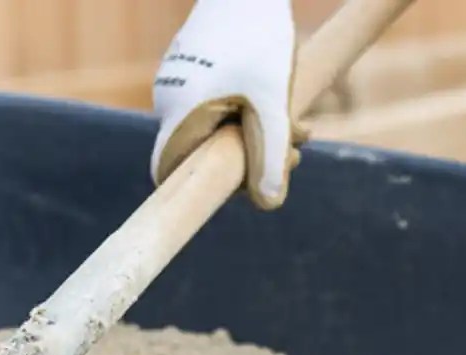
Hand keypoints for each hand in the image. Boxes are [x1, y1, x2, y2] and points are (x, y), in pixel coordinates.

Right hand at [151, 0, 304, 209]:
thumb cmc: (259, 39)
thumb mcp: (273, 102)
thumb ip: (271, 154)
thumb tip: (269, 203)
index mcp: (179, 111)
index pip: (167, 172)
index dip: (199, 188)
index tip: (243, 185)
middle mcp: (168, 99)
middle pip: (200, 153)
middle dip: (249, 159)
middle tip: (296, 151)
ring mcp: (176, 83)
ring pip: (213, 129)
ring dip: (255, 135)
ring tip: (299, 124)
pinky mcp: (190, 70)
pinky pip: (214, 106)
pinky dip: (247, 112)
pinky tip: (280, 99)